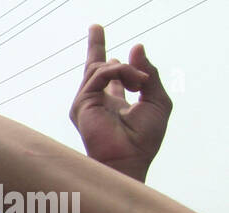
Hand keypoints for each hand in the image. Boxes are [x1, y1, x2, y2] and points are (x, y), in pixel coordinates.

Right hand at [69, 24, 170, 181]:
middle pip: (94, 68)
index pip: (111, 78)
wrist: (129, 158)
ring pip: (101, 68)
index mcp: (114, 103)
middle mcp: (98, 102)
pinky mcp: (82, 103)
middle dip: (95, 46)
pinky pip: (100, 74)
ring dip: (126, 69)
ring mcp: (87, 103)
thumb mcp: (157, 101)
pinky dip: (120, 72)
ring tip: (140, 81)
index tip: (123, 48)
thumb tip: (137, 47)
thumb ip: (149, 75)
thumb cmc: (144, 139)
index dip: (116, 62)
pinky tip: (134, 82)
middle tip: (96, 26)